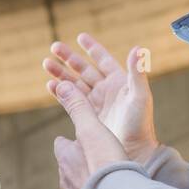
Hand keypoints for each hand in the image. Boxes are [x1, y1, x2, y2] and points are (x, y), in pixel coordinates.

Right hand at [43, 32, 158, 164]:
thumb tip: (138, 49)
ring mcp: (96, 103)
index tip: (80, 37)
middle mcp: (106, 89)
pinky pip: (71, 101)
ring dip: (61, 73)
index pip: (103, 59)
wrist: (134, 151)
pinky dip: (60, 93)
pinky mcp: (87, 117)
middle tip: (54, 47)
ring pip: (74, 83)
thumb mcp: (140, 96)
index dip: (92, 48)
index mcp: (119, 81)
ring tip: (46, 64)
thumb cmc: (141, 123)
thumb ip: (137, 73)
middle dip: (69, 58)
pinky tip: (50, 85)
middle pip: (84, 69)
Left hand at [46, 79, 127, 188]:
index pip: (62, 144)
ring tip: (103, 176)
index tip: (81, 137)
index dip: (71, 139)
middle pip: (69, 164)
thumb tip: (62, 85)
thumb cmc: (104, 163)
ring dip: (88, 178)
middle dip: (80, 160)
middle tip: (96, 156)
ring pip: (79, 183)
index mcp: (65, 157)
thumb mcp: (91, 129)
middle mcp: (66, 178)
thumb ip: (78, 107)